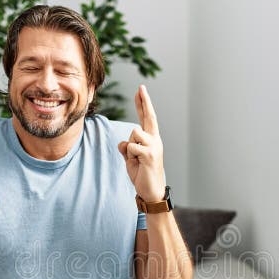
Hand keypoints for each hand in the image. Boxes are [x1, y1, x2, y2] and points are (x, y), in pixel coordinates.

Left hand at [118, 85, 165, 201]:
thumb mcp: (132, 159)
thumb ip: (127, 148)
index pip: (146, 118)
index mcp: (151, 139)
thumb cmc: (142, 174)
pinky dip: (130, 155)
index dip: (142, 104)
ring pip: (134, 134)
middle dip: (144, 102)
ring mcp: (154, 146)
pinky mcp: (150, 154)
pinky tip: (137, 164)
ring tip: (136, 160)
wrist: (151, 191)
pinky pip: (132, 146)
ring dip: (130, 147)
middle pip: (148, 117)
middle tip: (141, 87)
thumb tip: (123, 143)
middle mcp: (155, 140)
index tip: (141, 90)